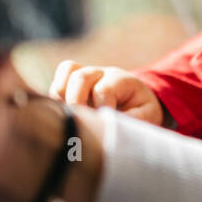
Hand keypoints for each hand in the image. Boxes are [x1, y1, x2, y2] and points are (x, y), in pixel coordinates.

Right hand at [50, 61, 167, 126]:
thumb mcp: (146, 117)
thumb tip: (107, 127)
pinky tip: (66, 117)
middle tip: (83, 123)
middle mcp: (101, 73)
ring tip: (74, 120)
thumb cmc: (142, 113)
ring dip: (64, 102)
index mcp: (122, 80)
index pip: (103, 89)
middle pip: (80, 77)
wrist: (138, 105)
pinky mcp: (72, 85)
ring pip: (63, 79)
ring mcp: (84, 77)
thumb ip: (130, 120)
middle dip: (77, 102)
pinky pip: (56, 85)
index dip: (101, 108)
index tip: (105, 124)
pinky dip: (55, 100)